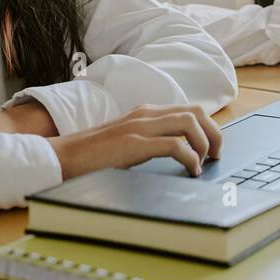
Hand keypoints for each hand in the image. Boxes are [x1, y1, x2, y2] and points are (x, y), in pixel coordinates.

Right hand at [48, 104, 222, 178]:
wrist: (63, 157)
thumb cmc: (93, 155)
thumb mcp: (127, 142)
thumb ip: (149, 141)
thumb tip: (179, 154)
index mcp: (144, 112)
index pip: (188, 109)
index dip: (207, 126)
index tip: (213, 147)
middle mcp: (145, 114)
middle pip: (196, 112)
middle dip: (214, 133)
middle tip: (216, 156)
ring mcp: (139, 127)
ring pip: (189, 122)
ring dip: (204, 143)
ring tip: (203, 164)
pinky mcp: (134, 144)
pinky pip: (175, 145)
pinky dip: (190, 158)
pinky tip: (190, 171)